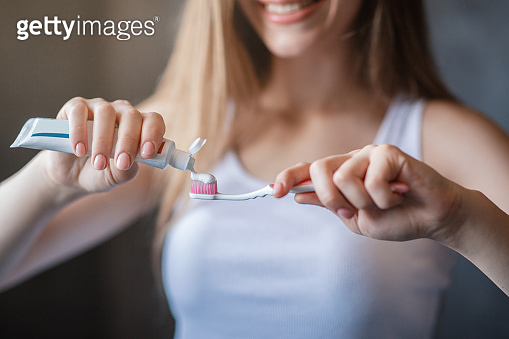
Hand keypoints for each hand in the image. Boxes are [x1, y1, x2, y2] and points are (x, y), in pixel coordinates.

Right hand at [42, 97, 165, 193]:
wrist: (70, 176)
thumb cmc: (100, 173)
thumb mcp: (116, 176)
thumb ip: (126, 170)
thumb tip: (129, 162)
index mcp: (139, 126)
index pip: (153, 120)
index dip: (153, 134)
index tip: (147, 154)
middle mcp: (122, 112)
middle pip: (131, 116)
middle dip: (128, 141)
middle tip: (122, 163)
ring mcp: (99, 107)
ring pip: (106, 112)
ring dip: (103, 140)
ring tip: (98, 163)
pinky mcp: (75, 107)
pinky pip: (79, 111)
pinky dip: (79, 131)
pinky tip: (79, 150)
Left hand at [274, 144, 466, 242]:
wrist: (433, 220)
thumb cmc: (396, 218)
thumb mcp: (357, 218)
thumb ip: (331, 205)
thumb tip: (298, 196)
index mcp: (341, 175)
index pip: (308, 171)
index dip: (288, 177)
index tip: (274, 192)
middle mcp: (351, 160)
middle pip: (319, 170)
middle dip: (331, 199)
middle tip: (353, 212)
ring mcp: (369, 153)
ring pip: (342, 176)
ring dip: (362, 202)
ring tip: (384, 204)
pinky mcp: (388, 152)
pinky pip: (370, 179)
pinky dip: (385, 198)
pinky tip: (400, 195)